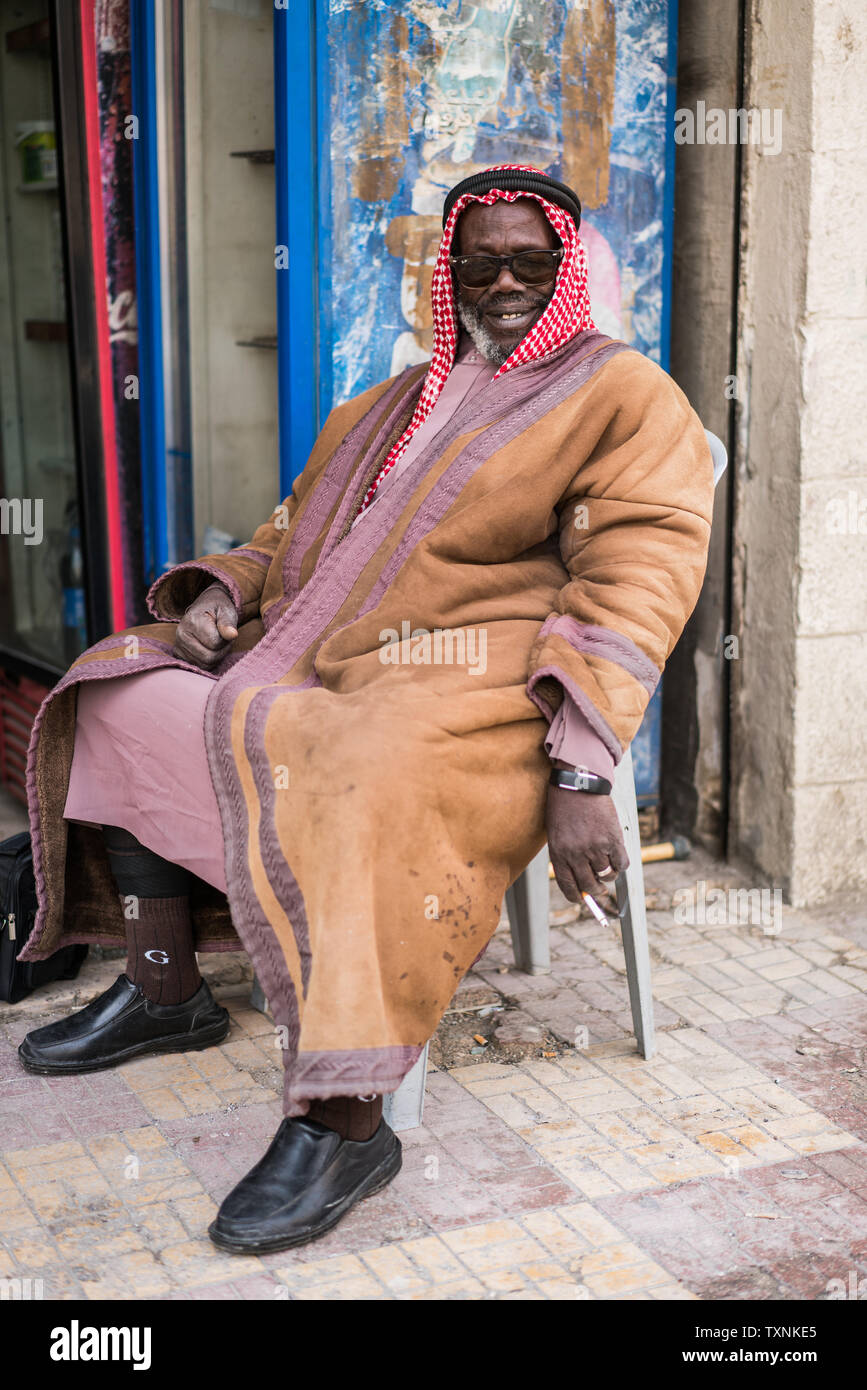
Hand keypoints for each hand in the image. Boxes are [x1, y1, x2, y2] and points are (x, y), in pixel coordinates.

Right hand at [172, 582, 238, 669]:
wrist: (205, 609)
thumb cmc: (218, 610)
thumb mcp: (226, 611)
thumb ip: (228, 623)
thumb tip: (232, 635)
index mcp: (192, 621)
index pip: (215, 643)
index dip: (225, 640)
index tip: (224, 630)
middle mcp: (181, 634)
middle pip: (209, 658)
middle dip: (221, 650)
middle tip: (222, 638)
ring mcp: (178, 645)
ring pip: (205, 665)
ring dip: (216, 656)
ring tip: (215, 642)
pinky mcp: (179, 654)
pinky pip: (199, 667)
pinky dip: (208, 661)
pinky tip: (208, 648)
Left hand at [545, 783, 628, 903]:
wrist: (578, 782)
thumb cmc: (563, 805)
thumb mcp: (555, 833)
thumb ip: (564, 854)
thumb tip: (577, 877)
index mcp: (559, 854)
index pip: (568, 887)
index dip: (577, 897)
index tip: (582, 899)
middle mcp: (576, 854)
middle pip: (589, 885)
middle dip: (596, 891)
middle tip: (601, 890)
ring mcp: (595, 848)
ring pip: (607, 875)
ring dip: (609, 876)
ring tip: (608, 868)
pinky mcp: (612, 839)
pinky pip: (622, 863)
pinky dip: (621, 865)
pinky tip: (618, 859)